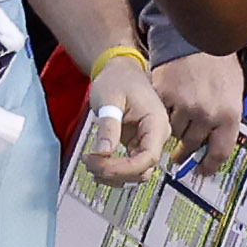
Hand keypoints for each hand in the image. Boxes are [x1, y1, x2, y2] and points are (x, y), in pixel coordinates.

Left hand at [80, 55, 166, 183]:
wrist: (121, 72)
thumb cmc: (118, 81)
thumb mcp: (109, 100)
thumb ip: (108, 127)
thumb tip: (103, 153)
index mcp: (157, 124)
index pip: (148, 157)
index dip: (124, 168)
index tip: (99, 165)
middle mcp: (157, 136)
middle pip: (143, 169)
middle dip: (115, 172)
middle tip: (89, 162)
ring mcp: (148, 142)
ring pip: (138, 173)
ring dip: (114, 175)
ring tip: (90, 163)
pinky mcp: (137, 145)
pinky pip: (130, 166)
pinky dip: (114, 171)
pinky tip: (98, 164)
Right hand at [152, 52, 245, 176]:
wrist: (201, 39)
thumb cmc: (221, 65)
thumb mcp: (234, 94)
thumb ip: (226, 118)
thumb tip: (216, 142)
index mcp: (229, 115)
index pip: (219, 152)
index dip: (209, 166)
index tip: (201, 171)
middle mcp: (207, 113)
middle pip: (192, 144)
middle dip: (185, 152)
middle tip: (179, 156)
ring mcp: (184, 105)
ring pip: (173, 132)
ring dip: (174, 131)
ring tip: (176, 125)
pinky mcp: (164, 95)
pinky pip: (160, 115)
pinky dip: (162, 115)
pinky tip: (166, 109)